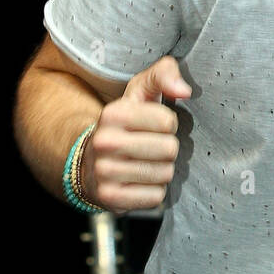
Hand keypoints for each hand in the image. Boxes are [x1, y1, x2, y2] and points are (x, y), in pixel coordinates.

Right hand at [80, 56, 191, 214]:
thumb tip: (185, 91)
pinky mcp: (111, 198)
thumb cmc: (125, 126)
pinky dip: (153, 191)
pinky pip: (155, 196)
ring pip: (164, 174)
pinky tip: (139, 183)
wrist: (89, 164)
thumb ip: (164, 74)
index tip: (153, 127)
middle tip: (151, 148)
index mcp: (113, 113)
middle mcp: (105, 142)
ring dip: (162, 171)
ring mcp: (105, 172)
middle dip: (167, 149)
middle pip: (169, 149)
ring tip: (144, 164)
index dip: (167, 124)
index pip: (167, 121)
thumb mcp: (139, 93)